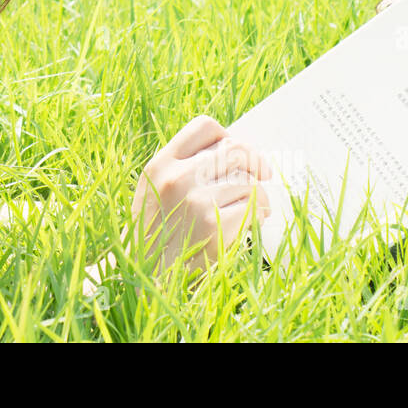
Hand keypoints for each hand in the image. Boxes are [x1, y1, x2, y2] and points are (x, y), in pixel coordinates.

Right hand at [129, 115, 272, 278]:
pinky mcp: (213, 224)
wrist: (145, 280)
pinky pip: (254, 205)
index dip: (228, 137)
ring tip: (255, 207)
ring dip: (259, 193)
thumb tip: (233, 154)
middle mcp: (176, 176)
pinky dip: (260, 213)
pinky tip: (252, 222)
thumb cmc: (155, 238)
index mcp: (161, 164)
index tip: (237, 155)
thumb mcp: (154, 193)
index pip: (205, 127)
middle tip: (262, 174)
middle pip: (234, 148)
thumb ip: (182, 169)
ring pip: (248, 179)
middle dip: (254, 162)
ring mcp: (194, 199)